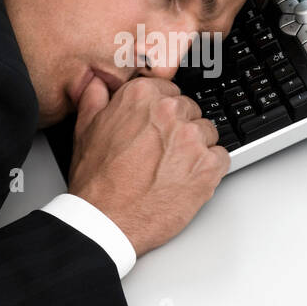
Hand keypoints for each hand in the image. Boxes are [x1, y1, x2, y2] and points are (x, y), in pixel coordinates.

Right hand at [67, 74, 230, 256]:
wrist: (107, 221)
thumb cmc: (97, 181)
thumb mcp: (85, 130)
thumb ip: (95, 99)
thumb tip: (99, 85)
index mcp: (142, 96)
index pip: (170, 91)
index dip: (163, 113)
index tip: (157, 129)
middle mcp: (170, 111)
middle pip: (190, 111)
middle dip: (180, 130)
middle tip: (161, 154)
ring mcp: (192, 138)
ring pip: (207, 134)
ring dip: (195, 149)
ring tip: (171, 170)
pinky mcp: (209, 166)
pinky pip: (221, 158)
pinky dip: (209, 170)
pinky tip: (187, 180)